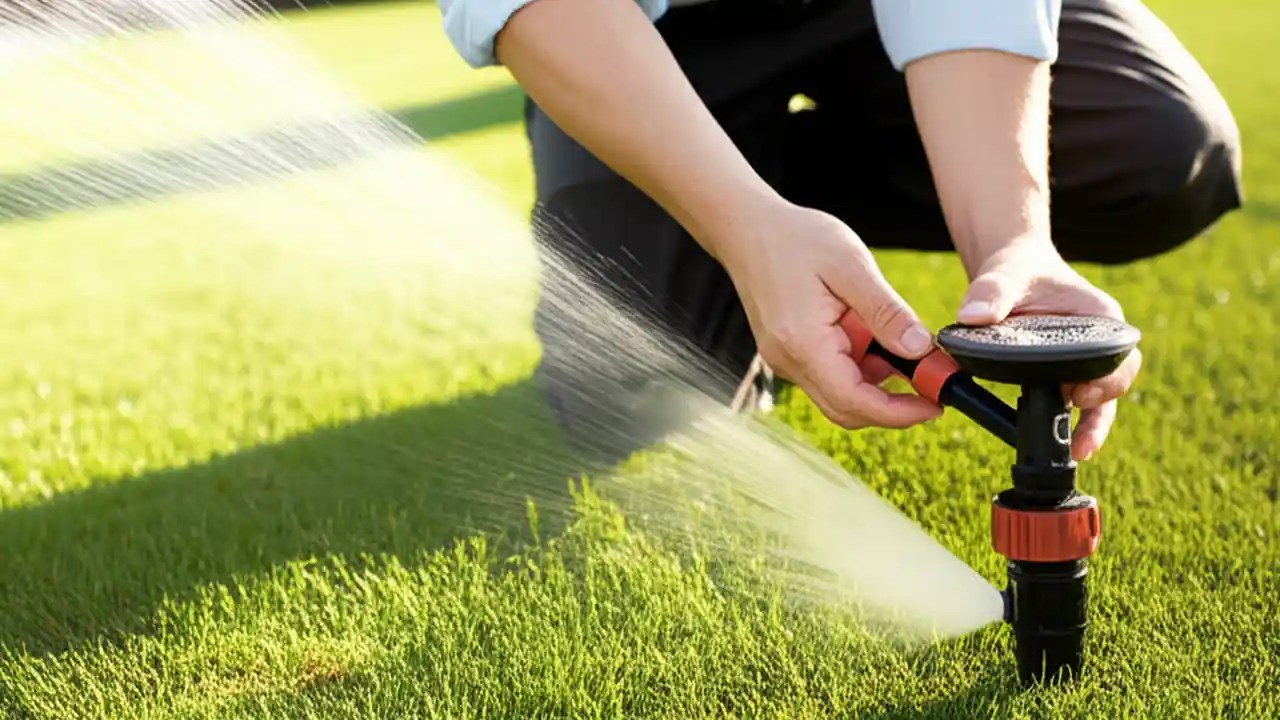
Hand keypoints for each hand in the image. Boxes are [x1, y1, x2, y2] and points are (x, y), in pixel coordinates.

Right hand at [715, 199, 941, 429]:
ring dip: (876, 380)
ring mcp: (786, 360)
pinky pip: (829, 376)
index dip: (898, 412)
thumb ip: (887, 312)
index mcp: (803, 343)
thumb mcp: (851, 265)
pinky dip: (858, 367)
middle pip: (847, 409)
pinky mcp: (788, 353)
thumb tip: (921, 350)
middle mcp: (789, 362)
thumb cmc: (796, 239)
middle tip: (932, 380)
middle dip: (892, 404)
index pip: (854, 401)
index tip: (935, 405)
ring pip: (839, 395)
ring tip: (897, 339)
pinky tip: (872, 335)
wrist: (747, 229)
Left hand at [956, 241, 1142, 460]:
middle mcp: (1099, 341)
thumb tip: (974, 316)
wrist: (1011, 270)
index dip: (1108, 378)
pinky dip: (1072, 424)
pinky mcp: (1065, 374)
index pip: (1119, 353)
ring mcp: (1084, 361)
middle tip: (1080, 436)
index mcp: (1099, 317)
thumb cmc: (1017, 268)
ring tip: (1076, 450)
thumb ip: (991, 292)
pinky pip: (1075, 404)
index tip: (1082, 394)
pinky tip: (1066, 446)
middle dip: (1101, 410)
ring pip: (1099, 400)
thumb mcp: (1004, 274)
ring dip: (1090, 426)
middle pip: (1114, 382)